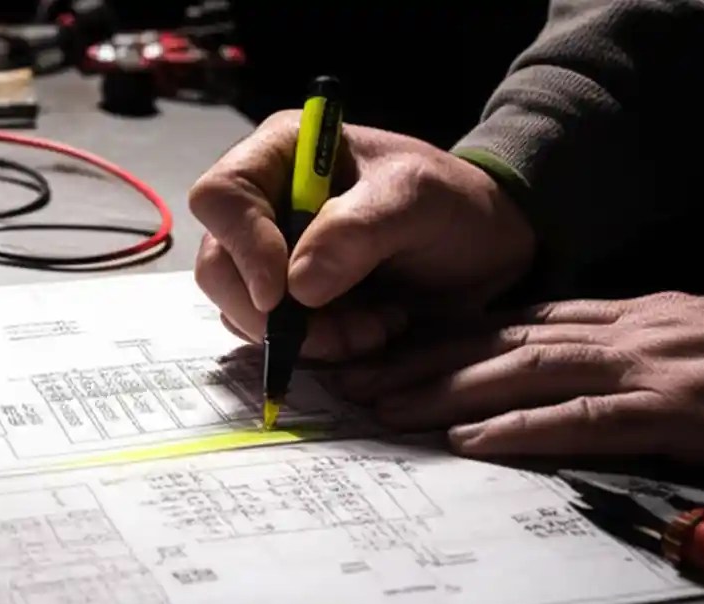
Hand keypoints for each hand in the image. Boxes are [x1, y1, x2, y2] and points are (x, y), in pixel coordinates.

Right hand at [189, 111, 533, 359]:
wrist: (484, 248)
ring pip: (241, 311)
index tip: (281, 294)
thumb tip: (295, 285)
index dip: (242, 247)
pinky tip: (368, 332)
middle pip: (218, 266)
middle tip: (339, 332)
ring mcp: (270, 258)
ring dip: (304, 337)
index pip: (221, 197)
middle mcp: (263, 205)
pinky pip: (273, 339)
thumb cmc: (452, 204)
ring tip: (372, 328)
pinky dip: (318, 349)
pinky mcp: (287, 303)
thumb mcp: (417, 200)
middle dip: (273, 313)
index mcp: (280, 155)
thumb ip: (357, 232)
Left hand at [340, 292, 703, 472]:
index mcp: (627, 317)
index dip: (443, 335)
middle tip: (357, 378)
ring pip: (527, 370)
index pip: (515, 322)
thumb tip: (553, 367)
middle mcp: (627, 331)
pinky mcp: (680, 412)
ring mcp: (651, 367)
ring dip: (449, 390)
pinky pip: (586, 419)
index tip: (385, 348)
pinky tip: (469, 442)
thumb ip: (620, 350)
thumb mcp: (687, 341)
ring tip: (386, 408)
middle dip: (423, 358)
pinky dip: (522, 428)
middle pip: (503, 340)